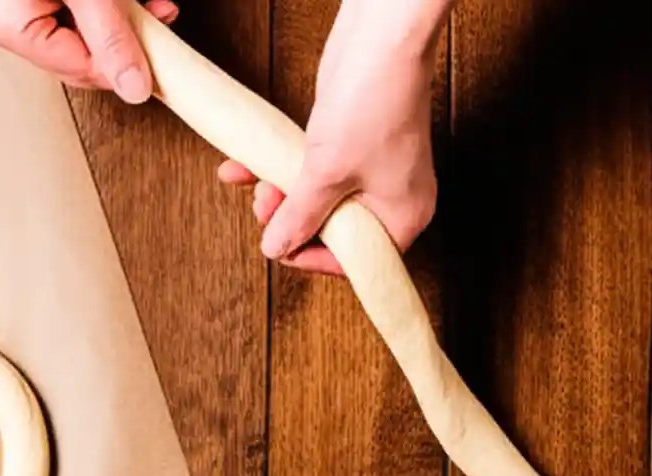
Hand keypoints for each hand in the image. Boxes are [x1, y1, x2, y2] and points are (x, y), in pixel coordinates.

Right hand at [0, 0, 178, 102]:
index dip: (124, 63)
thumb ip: (110, 36)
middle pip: (84, 56)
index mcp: (13, 28)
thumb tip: (134, 87)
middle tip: (157, 23)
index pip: (81, 70)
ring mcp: (23, 9)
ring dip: (122, 22)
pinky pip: (78, 14)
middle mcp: (13, 24)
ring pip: (86, 34)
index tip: (159, 56)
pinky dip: (107, 8)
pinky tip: (133, 1)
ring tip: (149, 7)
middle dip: (126, 40)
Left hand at [219, 1, 446, 274]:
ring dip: (281, 194)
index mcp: (403, 216)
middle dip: (291, 219)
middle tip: (264, 206)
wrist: (382, 39)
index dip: (311, 257)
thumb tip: (276, 247)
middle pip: (332, 231)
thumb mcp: (326, 174)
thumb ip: (299, 217)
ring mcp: (372, 171)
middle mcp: (392, 198)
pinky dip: (283, 170)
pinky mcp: (352, 145)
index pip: (355, 261)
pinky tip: (247, 165)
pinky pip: (313, 171)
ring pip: (318, 200)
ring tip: (256, 183)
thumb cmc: (373, 104)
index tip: (278, 246)